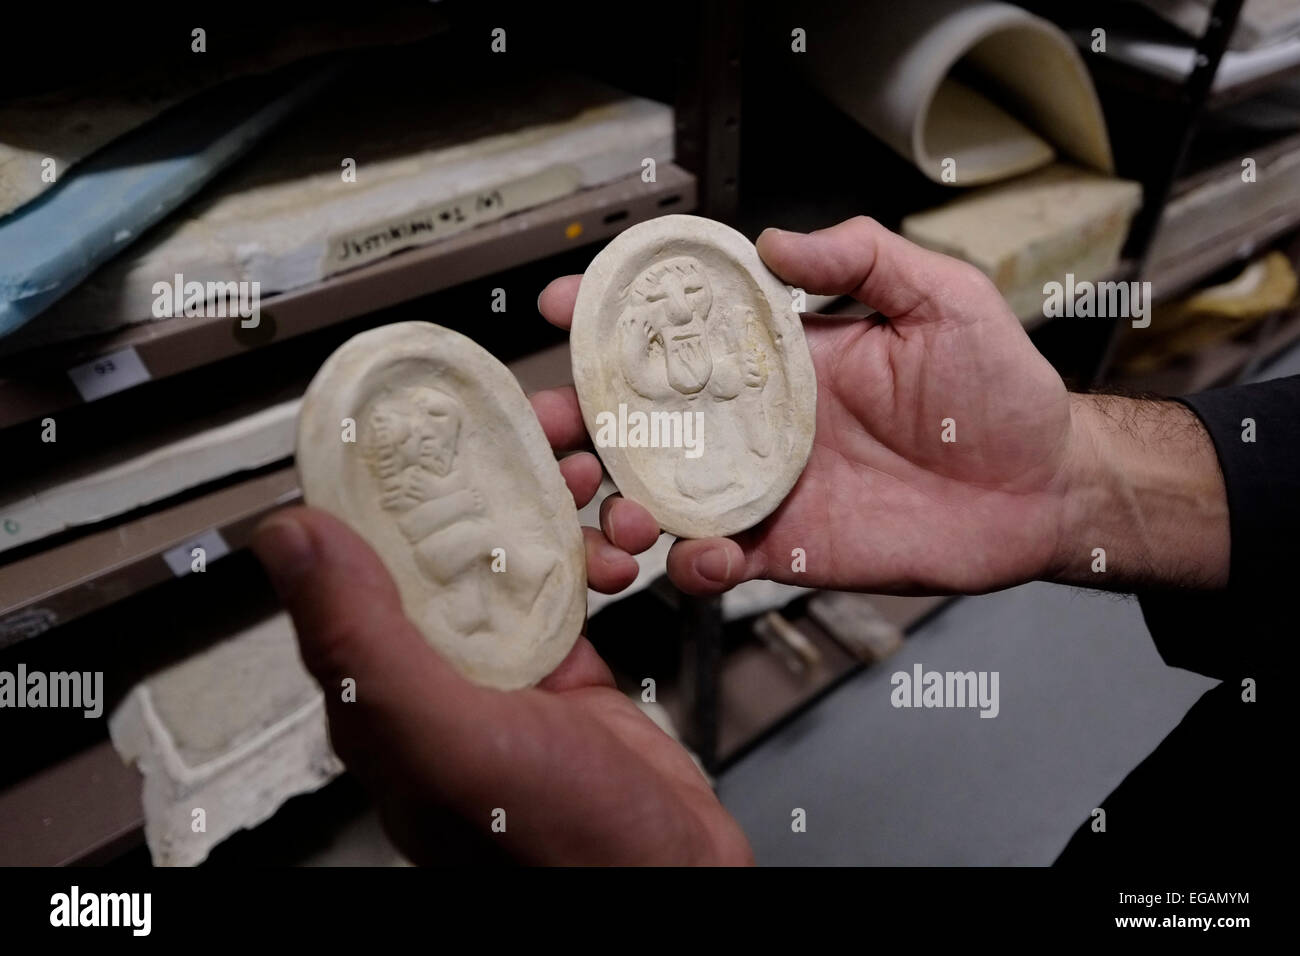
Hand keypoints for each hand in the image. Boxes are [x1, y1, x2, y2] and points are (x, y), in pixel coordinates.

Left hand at [251, 460, 751, 864]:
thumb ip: (366, 643)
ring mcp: (507, 680)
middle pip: (446, 548)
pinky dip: (597, 558)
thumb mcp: (447, 738)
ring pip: (512, 561)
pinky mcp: (569, 682)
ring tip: (585, 477)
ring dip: (550, 510)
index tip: (418, 421)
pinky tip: (618, 548)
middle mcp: (438, 681)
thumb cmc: (558, 851)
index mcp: (385, 694)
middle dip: (489, 479)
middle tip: (531, 427)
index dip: (386, 484)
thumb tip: (287, 540)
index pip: (361, 565)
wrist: (669, 887)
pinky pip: (569, 593)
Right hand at [540, 216, 1077, 594]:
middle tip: (557, 426)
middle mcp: (756, 421)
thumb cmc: (997, 389)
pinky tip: (701, 557)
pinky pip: (717, 560)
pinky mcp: (787, 548)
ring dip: (621, 503)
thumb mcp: (942, 298)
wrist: (1040, 489)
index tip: (567, 301)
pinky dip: (694, 564)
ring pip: (662, 495)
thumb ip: (863, 259)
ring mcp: (767, 487)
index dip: (620, 312)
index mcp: (781, 357)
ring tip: (621, 512)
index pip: (684, 325)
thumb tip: (772, 242)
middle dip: (585, 420)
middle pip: (647, 417)